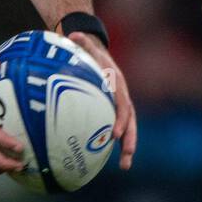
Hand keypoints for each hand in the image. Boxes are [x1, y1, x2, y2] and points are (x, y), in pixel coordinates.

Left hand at [67, 33, 136, 169]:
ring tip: (125, 167)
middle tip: (127, 156)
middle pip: (130, 120)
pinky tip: (104, 161)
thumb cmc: (89, 51)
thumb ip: (80, 42)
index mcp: (117, 83)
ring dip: (128, 148)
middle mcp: (122, 96)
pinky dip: (115, 145)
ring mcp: (120, 105)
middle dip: (130, 139)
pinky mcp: (113, 112)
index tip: (115, 134)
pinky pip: (116, 129)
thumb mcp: (85, 44)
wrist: (97, 51)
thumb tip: (70, 35)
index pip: (122, 104)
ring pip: (128, 129)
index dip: (120, 119)